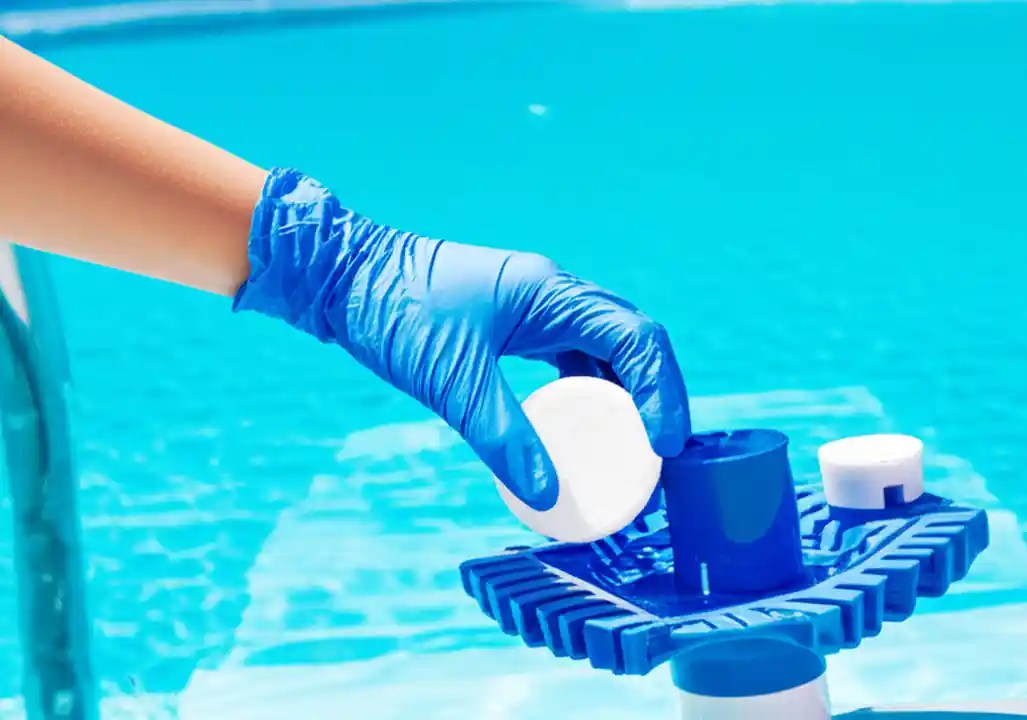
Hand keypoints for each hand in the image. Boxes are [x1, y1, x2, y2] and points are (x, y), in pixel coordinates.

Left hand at [234, 169, 691, 509]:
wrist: (340, 274)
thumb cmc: (393, 311)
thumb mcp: (450, 380)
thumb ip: (502, 436)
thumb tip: (546, 494)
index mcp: (550, 293)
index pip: (636, 338)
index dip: (662, 392)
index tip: (664, 446)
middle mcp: (554, 293)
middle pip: (633, 341)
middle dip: (656, 396)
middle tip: (661, 455)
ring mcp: (536, 305)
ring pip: (606, 348)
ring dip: (626, 395)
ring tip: (632, 448)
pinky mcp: (515, 323)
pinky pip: (571, 356)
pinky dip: (588, 392)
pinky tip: (582, 429)